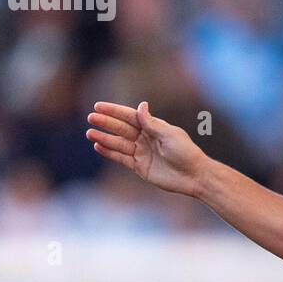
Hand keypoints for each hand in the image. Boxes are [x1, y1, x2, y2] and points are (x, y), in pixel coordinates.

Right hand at [86, 101, 209, 196]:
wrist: (193, 176)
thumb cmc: (185, 152)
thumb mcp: (169, 135)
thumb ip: (151, 123)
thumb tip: (141, 105)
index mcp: (154, 127)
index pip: (130, 116)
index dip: (114, 111)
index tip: (98, 106)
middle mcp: (146, 138)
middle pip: (122, 128)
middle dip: (106, 123)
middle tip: (91, 118)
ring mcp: (142, 152)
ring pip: (118, 143)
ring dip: (104, 137)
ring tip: (89, 132)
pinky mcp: (140, 166)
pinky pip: (121, 158)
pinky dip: (109, 152)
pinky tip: (98, 146)